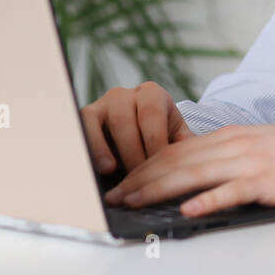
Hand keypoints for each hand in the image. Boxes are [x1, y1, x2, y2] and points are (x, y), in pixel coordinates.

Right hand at [79, 82, 193, 173]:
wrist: (138, 131)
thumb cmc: (159, 134)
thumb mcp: (175, 134)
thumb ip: (184, 141)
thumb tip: (190, 151)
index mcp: (152, 94)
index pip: (152, 115)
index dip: (154, 143)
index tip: (160, 169)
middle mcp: (125, 94)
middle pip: (127, 121)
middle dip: (134, 153)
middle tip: (140, 180)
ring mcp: (103, 103)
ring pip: (104, 123)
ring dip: (112, 150)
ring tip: (118, 174)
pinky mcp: (86, 115)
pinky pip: (84, 127)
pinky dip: (93, 148)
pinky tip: (102, 167)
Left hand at [103, 114, 274, 216]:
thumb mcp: (258, 149)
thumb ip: (228, 158)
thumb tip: (198, 177)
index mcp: (229, 137)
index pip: (174, 151)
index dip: (144, 167)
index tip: (122, 183)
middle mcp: (234, 144)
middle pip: (176, 161)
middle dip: (140, 180)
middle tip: (114, 197)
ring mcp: (250, 160)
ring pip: (195, 173)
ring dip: (159, 189)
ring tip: (135, 203)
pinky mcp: (269, 179)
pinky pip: (233, 190)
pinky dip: (209, 199)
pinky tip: (189, 209)